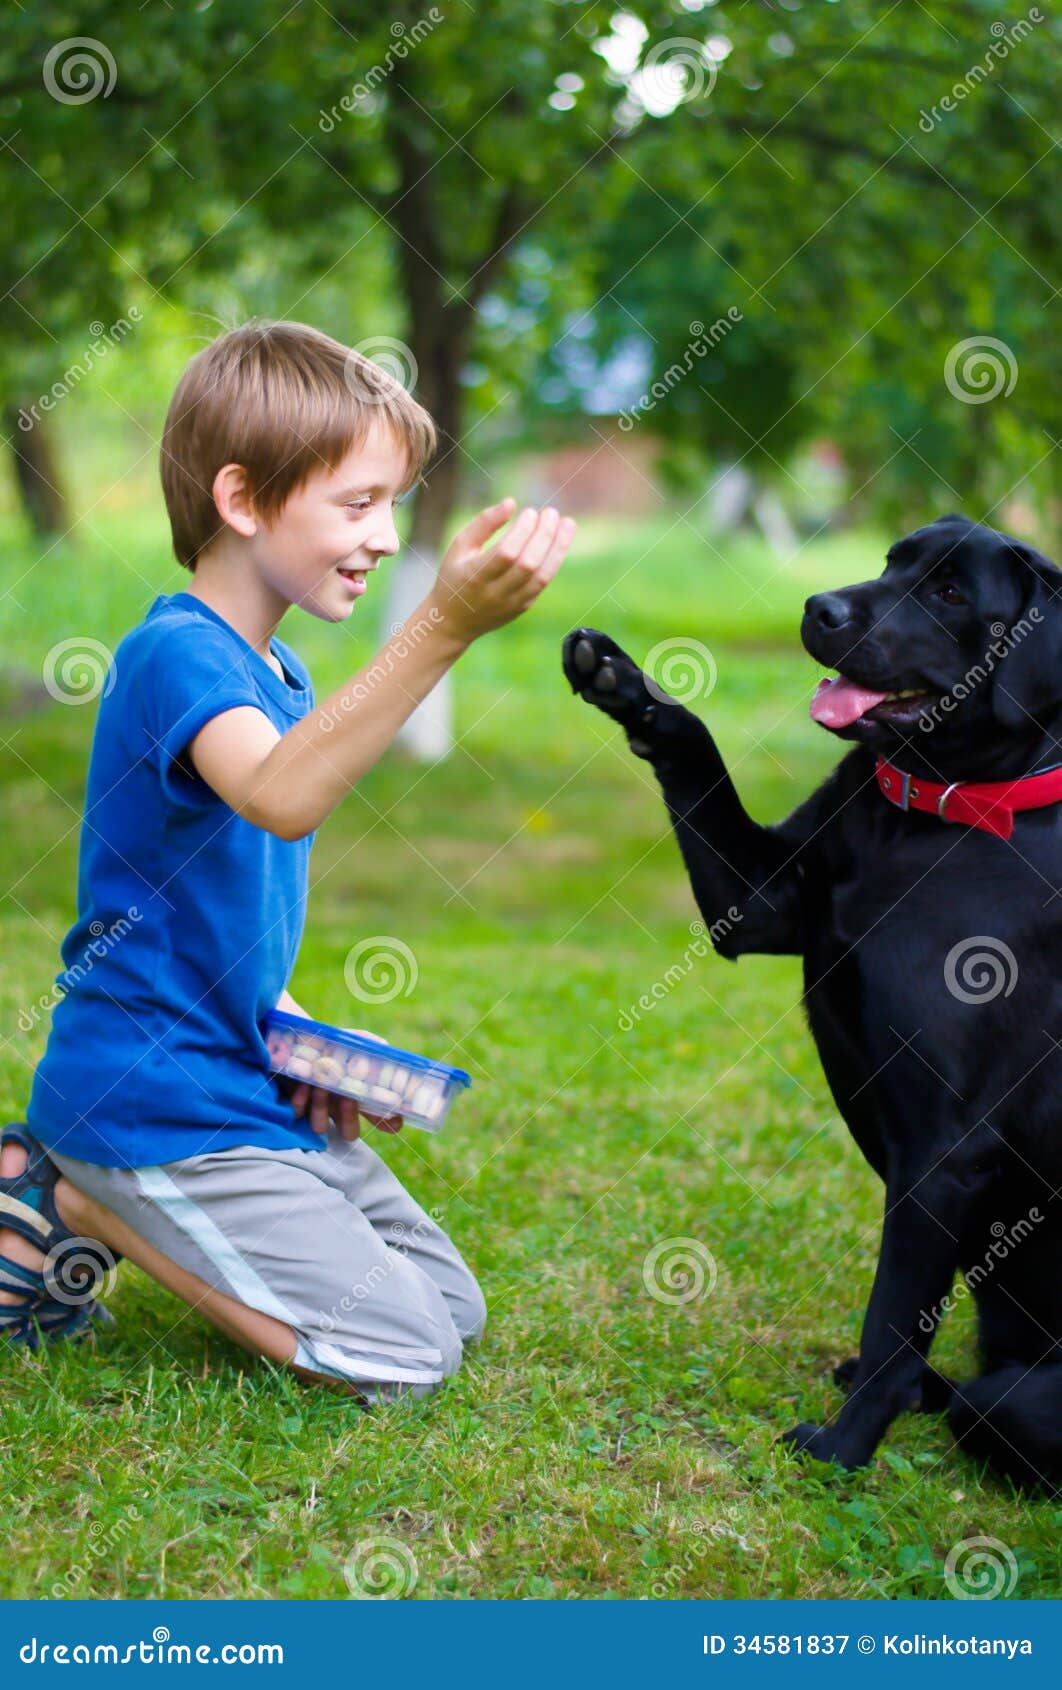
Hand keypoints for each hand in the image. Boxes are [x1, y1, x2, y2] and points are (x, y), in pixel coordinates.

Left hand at [289, 1026, 402, 1140]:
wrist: (292, 1043)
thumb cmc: (325, 1044)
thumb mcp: (348, 1039)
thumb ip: (365, 1042)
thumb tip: (384, 1046)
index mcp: (357, 1094)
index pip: (380, 1116)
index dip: (390, 1122)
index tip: (394, 1121)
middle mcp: (338, 1107)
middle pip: (350, 1132)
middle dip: (348, 1117)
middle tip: (348, 1098)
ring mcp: (317, 1110)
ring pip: (321, 1126)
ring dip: (321, 1106)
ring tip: (320, 1085)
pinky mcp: (296, 1108)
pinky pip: (300, 1114)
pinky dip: (301, 1098)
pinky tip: (303, 1084)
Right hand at [427, 497, 575, 643]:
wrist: (454, 621)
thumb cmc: (456, 575)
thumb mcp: (460, 546)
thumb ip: (484, 523)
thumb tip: (511, 503)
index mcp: (475, 576)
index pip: (506, 553)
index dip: (522, 531)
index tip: (530, 512)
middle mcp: (494, 593)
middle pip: (528, 564)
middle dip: (544, 535)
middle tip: (551, 512)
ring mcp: (511, 603)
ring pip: (542, 576)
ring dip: (558, 547)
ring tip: (567, 523)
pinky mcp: (523, 607)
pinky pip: (544, 582)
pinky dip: (554, 559)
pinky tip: (560, 540)